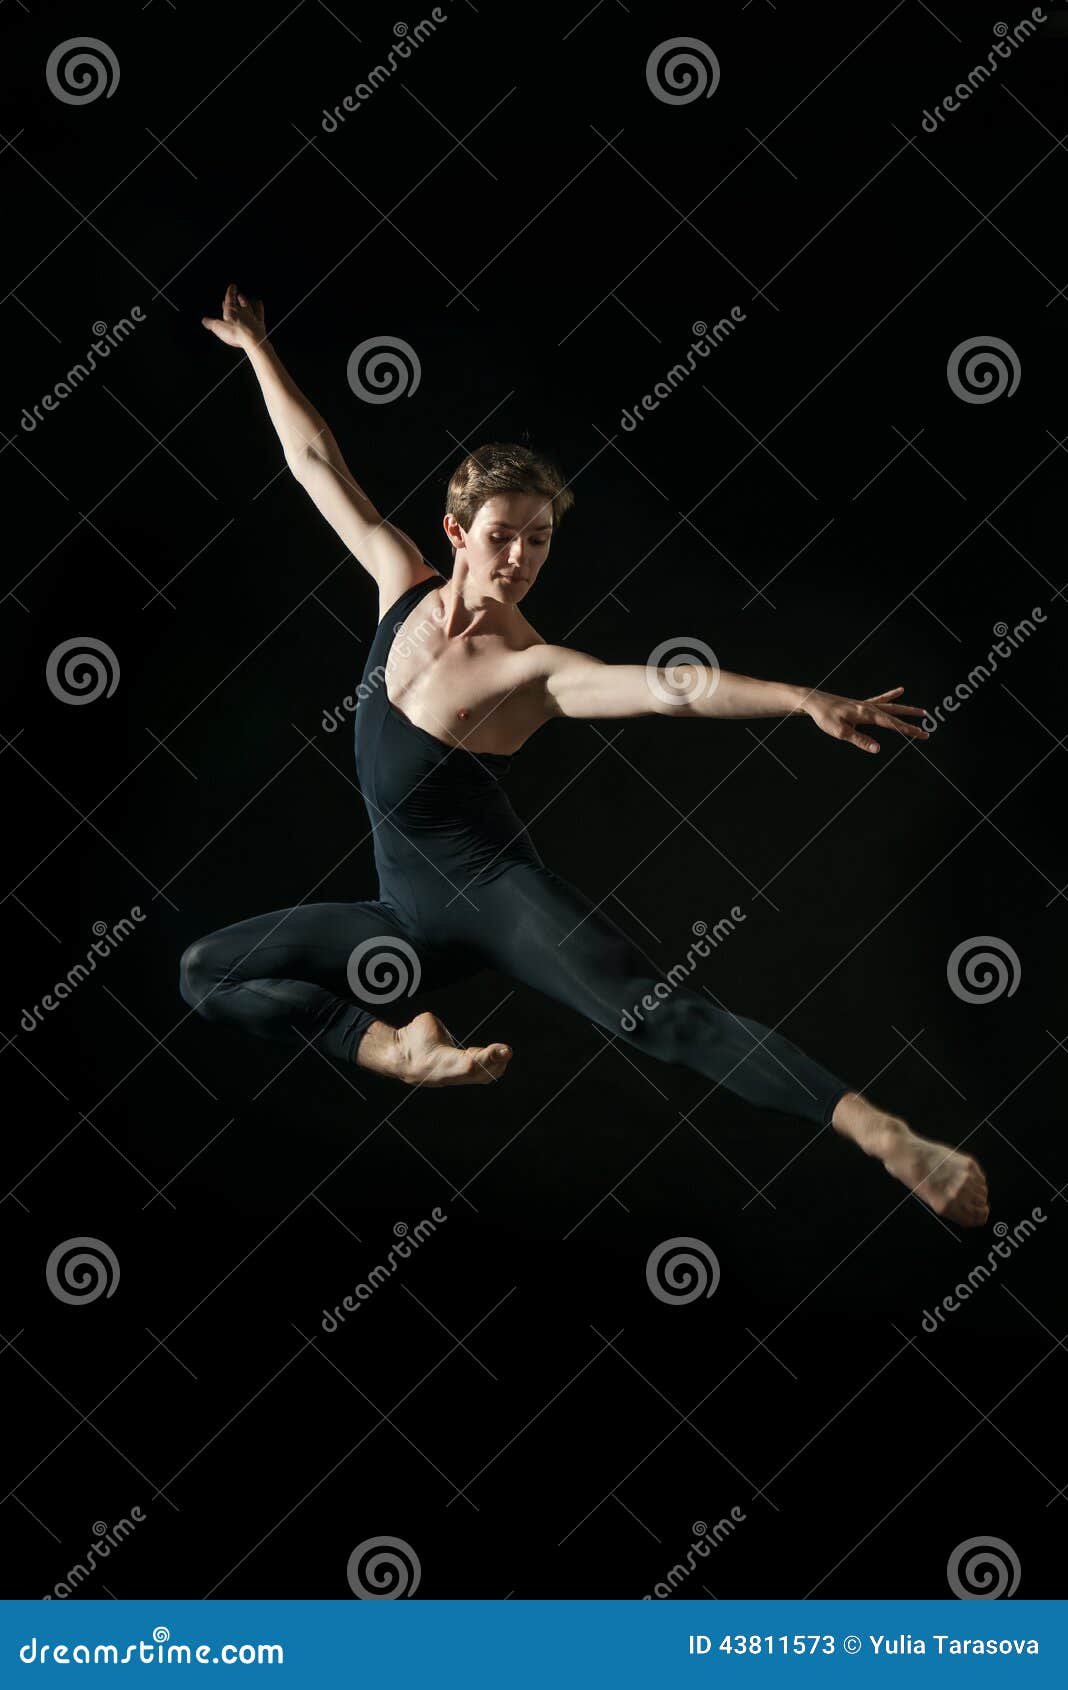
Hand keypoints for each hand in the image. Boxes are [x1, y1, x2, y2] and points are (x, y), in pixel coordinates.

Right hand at [201, 282, 265, 349]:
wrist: (252, 340)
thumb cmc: (235, 332)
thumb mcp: (218, 328)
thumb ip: (211, 323)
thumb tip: (204, 320)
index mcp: (231, 309)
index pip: (230, 297)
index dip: (230, 291)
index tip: (232, 286)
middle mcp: (242, 310)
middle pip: (240, 301)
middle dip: (238, 297)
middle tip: (238, 294)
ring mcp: (252, 315)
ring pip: (249, 304)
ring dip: (247, 300)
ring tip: (247, 298)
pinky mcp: (259, 322)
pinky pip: (260, 311)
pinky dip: (259, 306)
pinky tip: (260, 303)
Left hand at [805, 685, 929, 754]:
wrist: (815, 701)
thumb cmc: (826, 717)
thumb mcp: (841, 732)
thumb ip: (861, 740)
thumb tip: (878, 749)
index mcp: (867, 714)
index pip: (893, 724)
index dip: (909, 730)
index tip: (924, 734)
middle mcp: (869, 707)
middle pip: (896, 715)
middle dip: (912, 723)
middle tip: (927, 730)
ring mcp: (866, 704)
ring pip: (892, 707)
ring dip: (906, 710)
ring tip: (922, 712)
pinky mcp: (861, 704)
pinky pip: (880, 700)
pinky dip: (891, 696)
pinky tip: (900, 690)